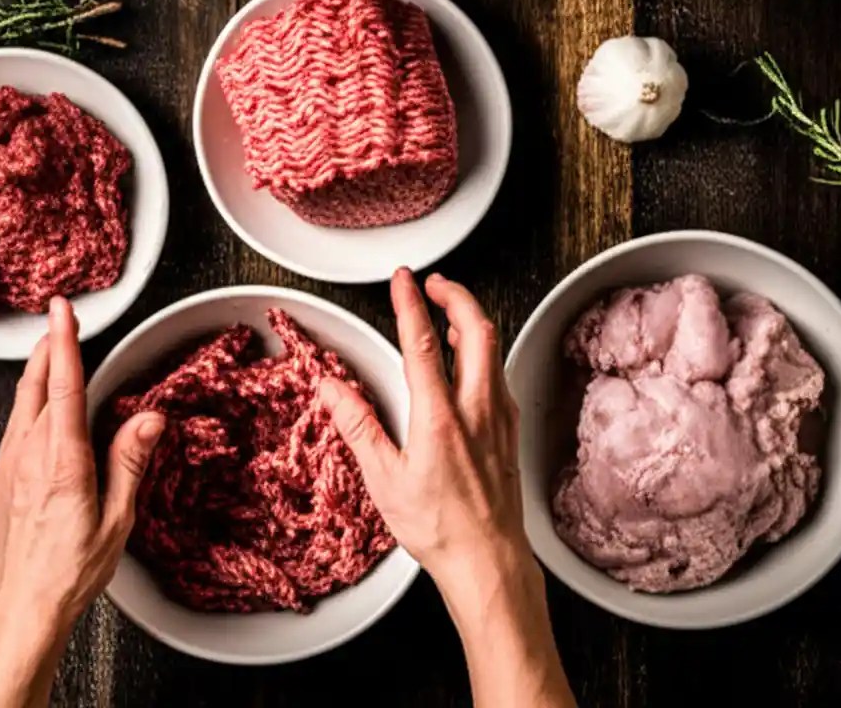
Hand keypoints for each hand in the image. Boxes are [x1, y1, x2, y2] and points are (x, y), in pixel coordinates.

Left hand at [0, 297, 163, 707]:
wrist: (24, 603)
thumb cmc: (72, 569)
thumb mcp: (117, 518)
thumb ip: (130, 462)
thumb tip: (150, 418)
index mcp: (62, 461)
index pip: (63, 387)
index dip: (65, 343)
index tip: (63, 311)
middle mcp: (28, 455)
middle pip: (35, 384)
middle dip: (48, 347)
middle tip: (60, 319)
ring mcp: (9, 463)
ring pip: (21, 402)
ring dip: (37, 370)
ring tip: (52, 350)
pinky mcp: (2, 475)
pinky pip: (15, 423)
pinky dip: (30, 399)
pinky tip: (40, 403)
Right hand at [317, 269, 524, 587]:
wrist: (488, 560)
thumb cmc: (438, 528)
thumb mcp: (384, 479)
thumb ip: (357, 426)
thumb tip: (331, 389)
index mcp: (440, 418)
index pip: (424, 344)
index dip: (411, 304)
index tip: (403, 279)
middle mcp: (477, 410)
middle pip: (477, 330)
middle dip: (457, 297)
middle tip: (435, 284)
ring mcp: (499, 419)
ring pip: (493, 350)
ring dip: (471, 322)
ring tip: (449, 315)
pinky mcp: (509, 432)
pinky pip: (498, 376)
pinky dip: (483, 353)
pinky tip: (470, 364)